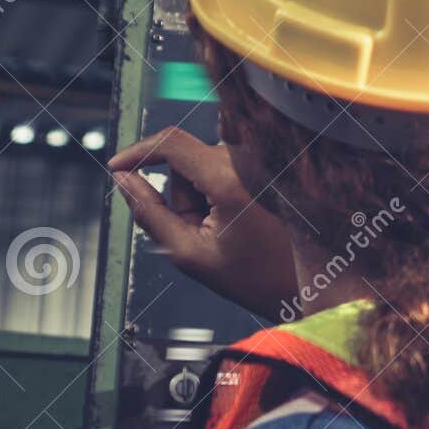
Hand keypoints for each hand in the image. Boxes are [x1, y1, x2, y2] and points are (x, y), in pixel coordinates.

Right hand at [109, 127, 299, 320]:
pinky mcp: (274, 166)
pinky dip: (222, 189)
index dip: (137, 152)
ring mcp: (268, 161)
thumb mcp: (188, 252)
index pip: (171, 142)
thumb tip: (124, 179)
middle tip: (206, 234)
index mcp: (232, 178)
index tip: (117, 166)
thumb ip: (148, 212)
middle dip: (183, 195)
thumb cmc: (258, 277)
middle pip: (187, 160)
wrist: (311, 285)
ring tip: (230, 230)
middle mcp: (254, 160)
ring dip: (205, 195)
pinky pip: (230, 166)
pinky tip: (242, 216)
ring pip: (206, 164)